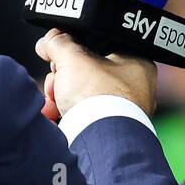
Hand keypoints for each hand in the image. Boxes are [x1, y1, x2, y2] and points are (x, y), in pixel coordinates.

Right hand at [36, 28, 156, 121]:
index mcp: (136, 63)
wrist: (98, 143)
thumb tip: (47, 41)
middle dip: (63, 77)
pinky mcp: (107, 131)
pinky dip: (64, 114)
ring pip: (81, 95)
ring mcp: (121, 111)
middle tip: (56, 81)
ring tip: (52, 103)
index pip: (99, 46)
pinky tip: (52, 114)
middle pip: (87, 72)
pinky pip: (82, 115)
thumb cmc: (97, 97)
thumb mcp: (73, 58)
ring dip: (60, 96)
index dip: (75, 49)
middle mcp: (134, 88)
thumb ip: (59, 42)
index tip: (59, 55)